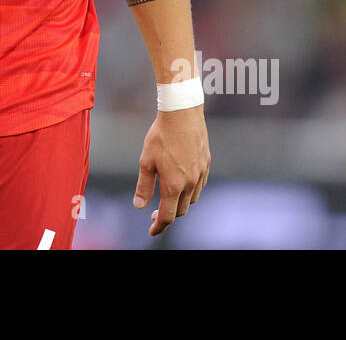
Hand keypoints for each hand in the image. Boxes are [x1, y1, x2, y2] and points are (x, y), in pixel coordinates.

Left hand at [133, 105, 209, 236]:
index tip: (151, 230)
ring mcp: (200, 174)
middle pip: (180, 210)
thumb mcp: (146, 161)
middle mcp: (190, 183)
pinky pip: (200, 185)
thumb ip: (144, 186)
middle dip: (167, 216)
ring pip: (192, 199)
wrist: (182, 114)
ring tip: (168, 199)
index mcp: (173, 185)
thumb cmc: (161, 136)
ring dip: (180, 204)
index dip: (158, 226)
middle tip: (154, 214)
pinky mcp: (206, 164)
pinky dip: (191, 191)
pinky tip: (182, 184)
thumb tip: (139, 205)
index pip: (167, 216)